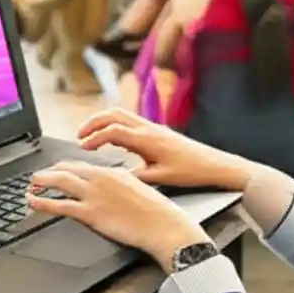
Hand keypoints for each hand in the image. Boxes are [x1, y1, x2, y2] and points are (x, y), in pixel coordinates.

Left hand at [29, 162, 209, 270]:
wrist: (163, 224)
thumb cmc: (156, 212)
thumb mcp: (137, 188)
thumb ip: (120, 185)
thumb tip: (111, 189)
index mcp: (111, 171)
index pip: (80, 165)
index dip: (64, 167)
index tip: (56, 169)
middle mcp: (100, 178)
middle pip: (66, 169)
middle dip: (49, 171)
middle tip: (38, 176)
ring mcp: (93, 194)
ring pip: (58, 182)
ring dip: (41, 181)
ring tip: (31, 184)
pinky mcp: (90, 213)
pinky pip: (59, 205)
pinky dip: (42, 202)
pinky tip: (32, 201)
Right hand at [77, 108, 254, 190]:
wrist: (214, 164)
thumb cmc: (191, 171)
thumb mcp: (161, 178)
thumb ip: (136, 177)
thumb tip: (115, 177)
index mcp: (147, 139)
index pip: (113, 131)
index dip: (94, 138)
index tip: (83, 147)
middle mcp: (148, 128)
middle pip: (113, 114)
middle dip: (93, 122)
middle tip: (79, 135)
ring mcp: (153, 127)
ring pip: (121, 114)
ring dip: (103, 121)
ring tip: (90, 133)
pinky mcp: (157, 130)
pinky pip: (130, 120)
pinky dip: (115, 124)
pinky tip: (112, 138)